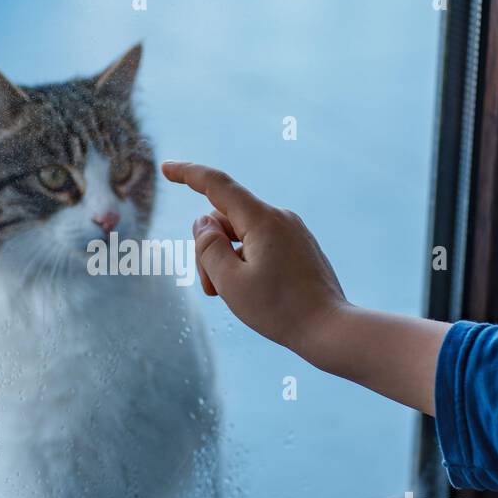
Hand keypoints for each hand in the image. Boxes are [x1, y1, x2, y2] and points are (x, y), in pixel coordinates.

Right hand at [161, 161, 348, 360]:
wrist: (330, 329)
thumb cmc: (280, 310)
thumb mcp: (230, 281)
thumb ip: (208, 247)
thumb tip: (203, 222)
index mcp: (262, 220)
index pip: (217, 185)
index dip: (188, 174)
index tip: (166, 168)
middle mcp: (280, 218)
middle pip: (226, 219)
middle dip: (209, 249)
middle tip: (212, 289)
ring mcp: (292, 232)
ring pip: (242, 235)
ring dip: (226, 260)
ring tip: (233, 296)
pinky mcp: (299, 247)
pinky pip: (261, 244)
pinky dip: (245, 262)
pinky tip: (252, 292)